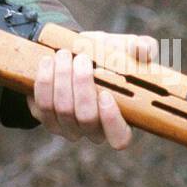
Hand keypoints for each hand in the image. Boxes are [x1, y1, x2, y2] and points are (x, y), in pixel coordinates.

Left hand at [26, 32, 158, 149]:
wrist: (72, 55)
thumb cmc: (106, 55)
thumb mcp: (125, 49)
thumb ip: (141, 48)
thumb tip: (143, 49)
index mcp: (120, 120)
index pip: (119, 138)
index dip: (112, 121)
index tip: (106, 94)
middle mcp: (94, 130)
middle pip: (86, 118)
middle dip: (82, 86)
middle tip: (81, 59)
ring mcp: (69, 127)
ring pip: (63, 110)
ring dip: (62, 79)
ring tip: (63, 55)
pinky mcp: (48, 118)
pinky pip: (43, 104)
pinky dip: (45, 81)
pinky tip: (48, 62)